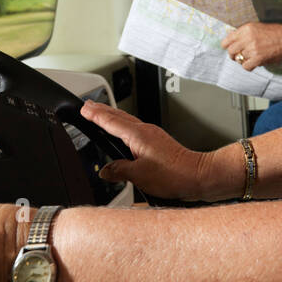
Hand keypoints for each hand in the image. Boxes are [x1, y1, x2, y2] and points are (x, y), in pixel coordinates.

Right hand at [80, 101, 213, 200]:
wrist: (198, 175)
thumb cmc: (174, 174)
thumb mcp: (139, 175)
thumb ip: (119, 171)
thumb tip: (106, 171)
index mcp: (138, 135)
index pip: (111, 121)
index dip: (96, 115)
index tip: (84, 108)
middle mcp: (146, 131)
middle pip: (119, 117)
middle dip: (102, 110)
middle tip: (89, 105)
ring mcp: (153, 136)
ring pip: (128, 122)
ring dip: (113, 117)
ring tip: (101, 115)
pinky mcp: (158, 143)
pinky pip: (135, 130)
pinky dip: (124, 128)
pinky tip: (124, 135)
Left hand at [221, 22, 281, 70]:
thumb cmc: (274, 32)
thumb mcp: (257, 27)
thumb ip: (244, 33)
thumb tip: (232, 42)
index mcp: (246, 29)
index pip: (227, 40)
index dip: (227, 46)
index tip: (230, 48)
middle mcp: (247, 38)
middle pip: (231, 51)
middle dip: (234, 55)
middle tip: (239, 56)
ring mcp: (252, 49)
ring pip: (239, 59)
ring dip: (244, 60)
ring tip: (251, 58)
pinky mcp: (258, 58)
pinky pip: (246, 66)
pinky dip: (249, 66)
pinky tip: (254, 63)